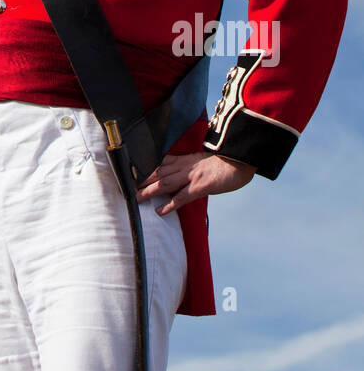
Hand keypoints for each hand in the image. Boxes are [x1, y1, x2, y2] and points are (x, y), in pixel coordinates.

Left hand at [135, 151, 256, 214]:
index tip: (135, 170)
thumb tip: (189, 175)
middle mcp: (186, 166)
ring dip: (149, 191)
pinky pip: (182, 197)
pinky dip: (170, 205)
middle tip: (128, 185)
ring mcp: (192, 176)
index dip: (148, 167)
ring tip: (136, 198)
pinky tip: (160, 211)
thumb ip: (195, 166)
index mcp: (188, 159)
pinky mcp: (201, 186)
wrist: (241, 159)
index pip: (163, 162)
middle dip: (143, 179)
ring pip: (165, 183)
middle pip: (159, 172)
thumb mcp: (208, 160)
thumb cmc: (228, 161)